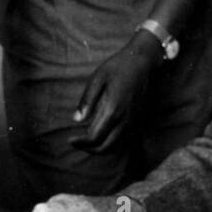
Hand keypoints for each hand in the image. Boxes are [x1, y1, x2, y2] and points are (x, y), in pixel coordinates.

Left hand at [71, 37, 160, 154]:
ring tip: (86, 141)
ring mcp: (131, 121)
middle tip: (76, 142)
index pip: (95, 137)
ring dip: (100, 148)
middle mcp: (124, 120)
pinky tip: (101, 135)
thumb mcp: (97, 79)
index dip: (80, 142)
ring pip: (116, 146)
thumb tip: (76, 119)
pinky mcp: (135, 119)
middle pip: (105, 147)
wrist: (141, 62)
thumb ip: (87, 101)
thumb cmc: (117, 67)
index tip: (70, 139)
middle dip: (89, 149)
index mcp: (112, 110)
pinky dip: (110, 144)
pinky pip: (123, 140)